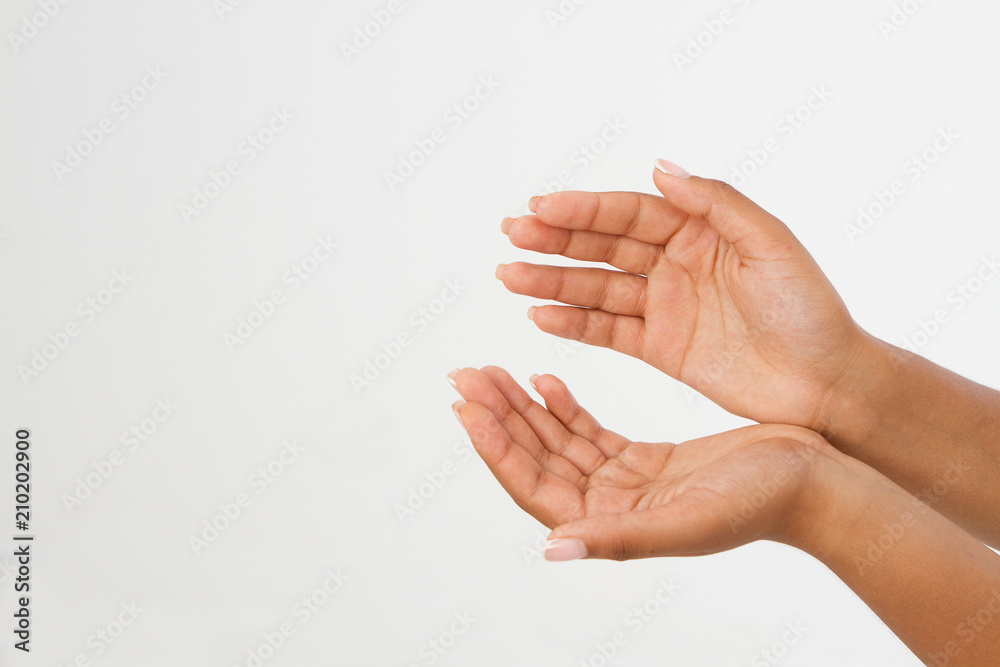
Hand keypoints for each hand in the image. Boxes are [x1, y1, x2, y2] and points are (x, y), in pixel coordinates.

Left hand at [449, 366, 831, 560]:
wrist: (813, 482)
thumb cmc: (762, 503)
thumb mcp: (688, 518)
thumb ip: (619, 537)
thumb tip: (553, 551)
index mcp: (613, 527)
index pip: (535, 487)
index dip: (498, 449)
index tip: (468, 407)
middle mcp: (610, 509)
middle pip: (537, 461)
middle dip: (499, 418)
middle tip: (465, 376)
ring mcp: (625, 485)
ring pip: (557, 443)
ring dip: (523, 408)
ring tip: (492, 371)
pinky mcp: (643, 461)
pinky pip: (588, 433)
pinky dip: (563, 407)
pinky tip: (545, 381)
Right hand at [498, 162, 873, 432]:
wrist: (826, 386)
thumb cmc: (810, 311)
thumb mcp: (771, 245)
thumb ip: (717, 204)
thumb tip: (660, 166)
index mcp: (700, 230)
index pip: (631, 213)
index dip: (585, 209)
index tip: (541, 206)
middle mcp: (675, 263)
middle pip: (604, 246)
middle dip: (557, 240)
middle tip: (512, 234)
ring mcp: (664, 306)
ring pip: (597, 288)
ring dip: (553, 281)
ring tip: (510, 276)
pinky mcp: (659, 348)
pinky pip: (607, 331)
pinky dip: (573, 324)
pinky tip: (540, 315)